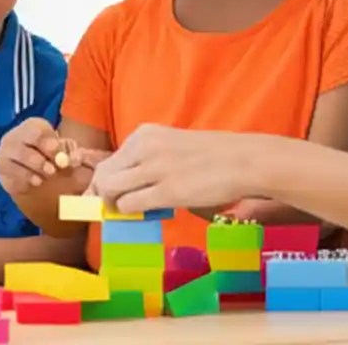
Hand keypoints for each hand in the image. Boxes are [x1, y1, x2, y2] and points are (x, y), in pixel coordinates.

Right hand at [0, 118, 80, 193]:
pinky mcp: (2, 173)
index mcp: (32, 127)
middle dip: (38, 162)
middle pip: (22, 148)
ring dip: (30, 172)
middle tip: (52, 171)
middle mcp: (14, 138)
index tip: (62, 159)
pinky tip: (34, 182)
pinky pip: (10, 178)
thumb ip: (76, 155)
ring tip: (43, 179)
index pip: (37, 132)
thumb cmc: (55, 157)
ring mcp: (5, 155)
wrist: (39, 172)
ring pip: (13, 163)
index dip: (50, 146)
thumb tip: (77, 159)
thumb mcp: (69, 153)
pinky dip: (23, 182)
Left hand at [89, 124, 267, 213]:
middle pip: (103, 174)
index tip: (108, 196)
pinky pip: (130, 204)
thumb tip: (129, 184)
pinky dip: (130, 212)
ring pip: (110, 189)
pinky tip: (145, 213)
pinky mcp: (167, 191)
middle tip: (115, 208)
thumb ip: (149, 159)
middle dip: (103, 195)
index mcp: (145, 134)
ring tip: (131, 212)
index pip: (110, 160)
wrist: (244, 161)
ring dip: (115, 205)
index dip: (105, 182)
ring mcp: (154, 168)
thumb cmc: (213, 156)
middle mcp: (144, 147)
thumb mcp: (172, 146)